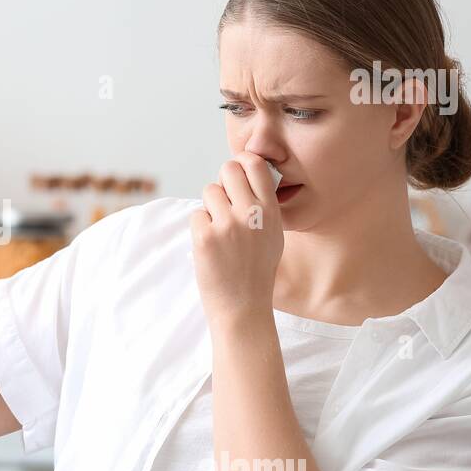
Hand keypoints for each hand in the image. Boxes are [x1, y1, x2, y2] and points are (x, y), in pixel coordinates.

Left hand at [190, 151, 283, 326]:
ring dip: (210, 207)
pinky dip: (200, 227)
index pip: (255, 165)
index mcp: (271, 211)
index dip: (242, 164)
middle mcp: (251, 214)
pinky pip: (197, 214)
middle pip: (228, 169)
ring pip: (209, 191)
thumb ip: (263, 206)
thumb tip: (247, 174)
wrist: (243, 307)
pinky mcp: (205, 237)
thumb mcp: (273, 235)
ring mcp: (227, 225)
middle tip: (223, 202)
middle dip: (223, 182)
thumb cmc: (257, 271)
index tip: (237, 175)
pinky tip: (211, 246)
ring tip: (220, 231)